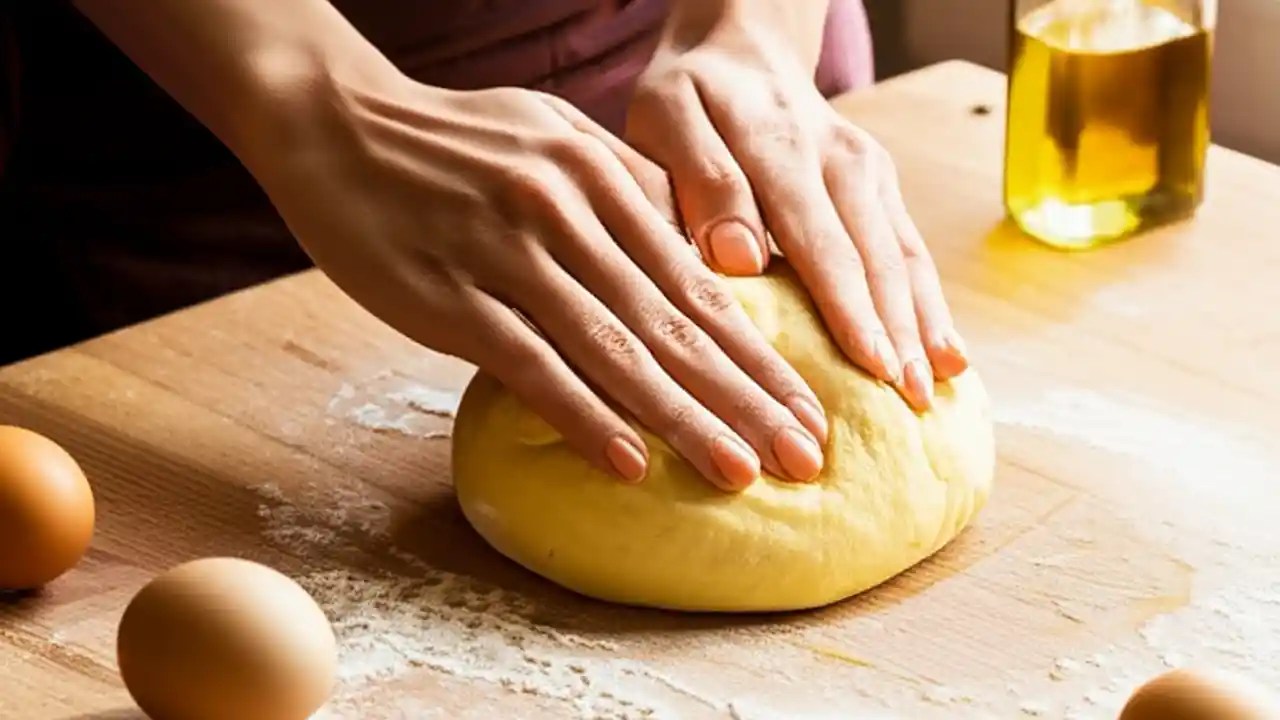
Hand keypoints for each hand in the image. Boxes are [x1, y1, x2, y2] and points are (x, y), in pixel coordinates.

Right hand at [251, 74, 828, 489]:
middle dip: (748, 397)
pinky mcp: (450, 295)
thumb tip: (693, 248)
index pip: (699, 282)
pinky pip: (530, 365)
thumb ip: (626, 190)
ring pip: (615, 349)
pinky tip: (629, 462)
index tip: (809, 406)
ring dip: (683, 417)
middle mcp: (568, 212)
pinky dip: (583, 416)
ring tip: (740, 472)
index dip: (760, 353)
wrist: (335, 120)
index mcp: (601, 175)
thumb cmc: (453, 140)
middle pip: (674, 322)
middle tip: (805, 457)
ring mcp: (509, 253)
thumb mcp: (555, 138)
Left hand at [627, 21, 968, 410]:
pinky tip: (946, 355)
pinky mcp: (879, 184)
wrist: (741, 45)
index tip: (871, 365)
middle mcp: (839, 158)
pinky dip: (928, 303)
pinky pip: (910, 249)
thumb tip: (737, 255)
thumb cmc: (690, 95)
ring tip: (938, 389)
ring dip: (922, 324)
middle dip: (897, 332)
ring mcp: (867, 171)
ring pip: (903, 256)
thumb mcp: (666, 119)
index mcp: (781, 145)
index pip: (819, 239)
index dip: (849, 307)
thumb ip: (700, 181)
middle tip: (910, 403)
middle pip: (875, 256)